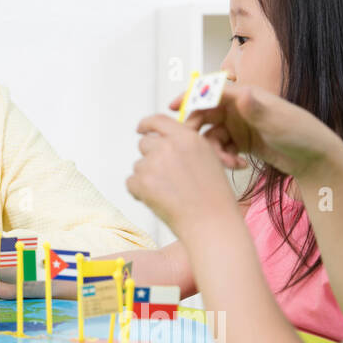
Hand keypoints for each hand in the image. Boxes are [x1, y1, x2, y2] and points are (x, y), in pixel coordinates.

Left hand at [126, 115, 243, 239]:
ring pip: (138, 165)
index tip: (140, 128)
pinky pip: (131, 182)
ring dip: (147, 178)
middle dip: (150, 158)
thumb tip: (161, 142)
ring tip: (169, 193)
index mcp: (187, 137)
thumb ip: (184, 146)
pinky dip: (139, 192)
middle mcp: (169, 146)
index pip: (158, 121)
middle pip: (144, 144)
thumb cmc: (212, 196)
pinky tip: (160, 201)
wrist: (210, 222)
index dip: (146, 124)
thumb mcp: (207, 159)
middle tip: (165, 177)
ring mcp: (154, 163)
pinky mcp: (142, 181)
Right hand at [174, 84, 342, 180]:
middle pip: (205, 114)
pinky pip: (221, 147)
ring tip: (230, 164)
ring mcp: (240, 125)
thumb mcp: (278, 122)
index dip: (189, 97)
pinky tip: (238, 166)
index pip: (210, 91)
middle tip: (193, 148)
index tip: (171, 107)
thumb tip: (243, 93)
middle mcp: (240, 108)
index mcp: (246, 96)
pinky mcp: (242, 142)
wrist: (317, 158)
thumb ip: (257, 109)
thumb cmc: (302, 135)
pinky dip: (224, 157)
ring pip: (211, 134)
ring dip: (214, 150)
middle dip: (197, 131)